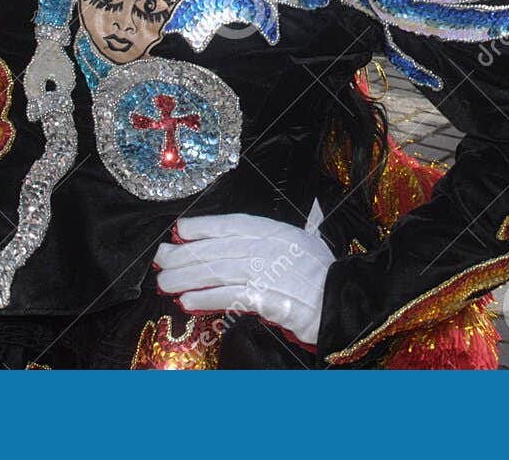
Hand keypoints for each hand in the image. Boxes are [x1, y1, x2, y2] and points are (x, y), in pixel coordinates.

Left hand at [154, 214, 332, 347]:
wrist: (348, 304)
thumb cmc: (327, 274)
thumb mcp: (313, 240)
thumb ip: (298, 224)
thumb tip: (308, 204)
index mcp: (279, 231)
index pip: (234, 224)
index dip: (204, 226)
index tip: (179, 230)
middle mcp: (271, 248)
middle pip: (219, 248)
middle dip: (186, 254)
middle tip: (161, 258)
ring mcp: (270, 273)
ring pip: (219, 271)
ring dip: (188, 277)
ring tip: (165, 283)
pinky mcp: (270, 299)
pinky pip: (231, 296)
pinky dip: (208, 298)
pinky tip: (189, 301)